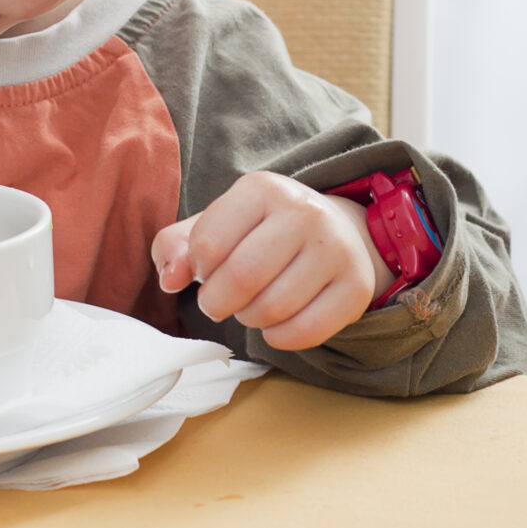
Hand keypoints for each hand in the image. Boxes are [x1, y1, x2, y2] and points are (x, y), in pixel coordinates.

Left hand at [151, 170, 394, 350]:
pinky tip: (275, 323)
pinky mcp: (356, 287)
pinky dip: (279, 338)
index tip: (205, 271)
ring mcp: (336, 249)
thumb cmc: (259, 232)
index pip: (207, 245)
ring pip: (271, 309)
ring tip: (250, 305)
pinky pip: (305, 332)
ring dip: (248, 319)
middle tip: (218, 302)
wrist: (334, 232)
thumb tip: (170, 279)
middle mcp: (304, 212)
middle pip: (240, 279)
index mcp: (262, 189)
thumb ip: (176, 247)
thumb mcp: (214, 225)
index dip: (197, 270)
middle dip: (216, 302)